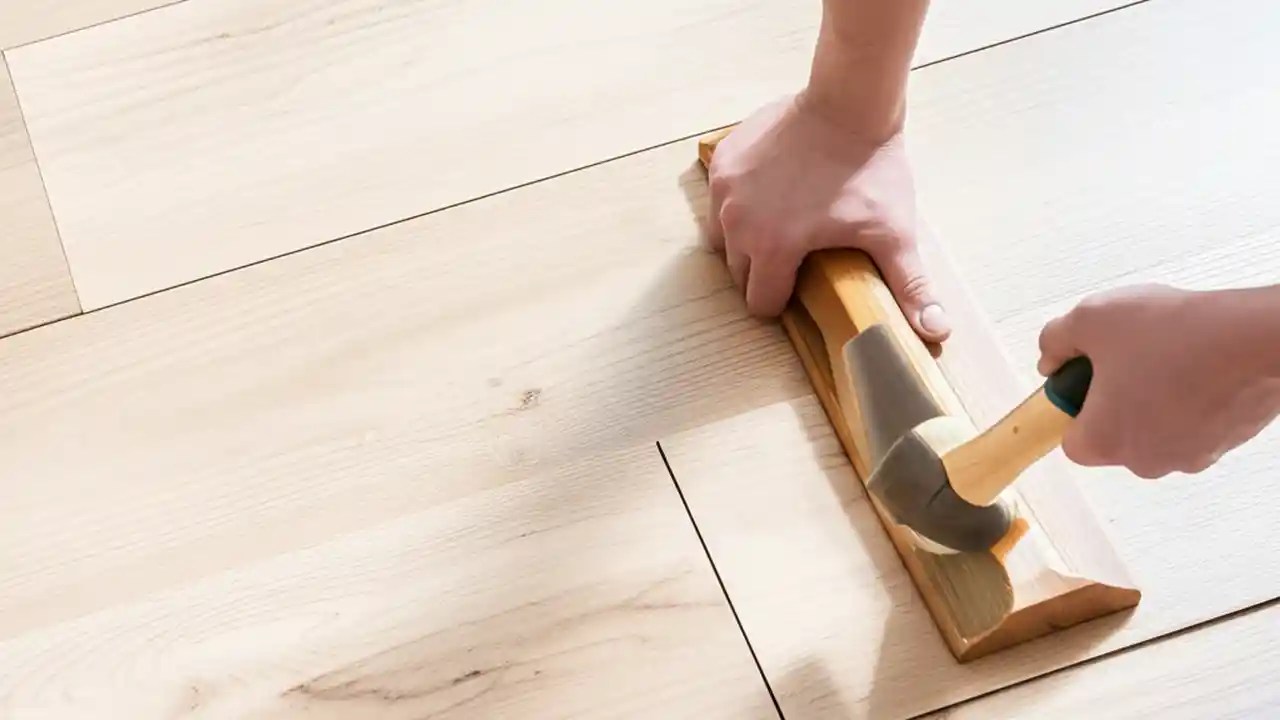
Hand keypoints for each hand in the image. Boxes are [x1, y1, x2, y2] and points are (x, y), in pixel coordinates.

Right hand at [706, 92, 950, 341]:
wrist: (849, 103)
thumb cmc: (871, 170)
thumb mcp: (894, 233)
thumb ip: (911, 287)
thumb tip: (938, 332)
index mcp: (772, 248)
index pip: (760, 303)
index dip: (783, 301)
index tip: (803, 286)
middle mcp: (736, 223)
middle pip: (739, 273)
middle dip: (763, 272)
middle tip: (796, 256)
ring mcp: (724, 190)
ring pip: (722, 238)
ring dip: (745, 241)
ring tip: (779, 226)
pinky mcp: (722, 161)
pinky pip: (719, 199)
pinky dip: (737, 204)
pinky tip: (769, 193)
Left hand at [1038, 283, 1279, 477]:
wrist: (1257, 338)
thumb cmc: (1172, 332)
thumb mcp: (1091, 318)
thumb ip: (1055, 341)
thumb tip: (1051, 359)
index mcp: (1104, 443)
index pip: (1071, 439)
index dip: (1074, 403)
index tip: (1086, 373)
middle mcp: (1146, 462)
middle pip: (1114, 433)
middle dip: (1114, 397)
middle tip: (1128, 355)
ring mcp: (1191, 456)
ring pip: (1156, 427)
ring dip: (1154, 395)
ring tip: (1169, 353)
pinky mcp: (1229, 442)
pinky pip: (1194, 421)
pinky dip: (1191, 397)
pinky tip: (1199, 362)